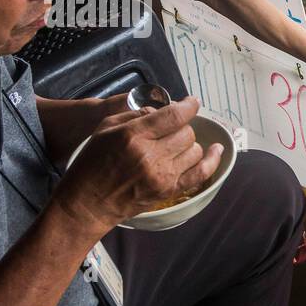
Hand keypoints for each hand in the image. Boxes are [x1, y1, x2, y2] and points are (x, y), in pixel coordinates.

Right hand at [52, 96, 223, 233]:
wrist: (89, 203)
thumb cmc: (93, 163)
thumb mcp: (105, 129)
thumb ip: (135, 115)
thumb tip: (161, 111)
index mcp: (133, 136)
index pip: (173, 116)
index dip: (188, 106)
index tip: (192, 102)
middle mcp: (150, 155)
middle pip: (186, 132)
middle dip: (181, 127)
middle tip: (169, 130)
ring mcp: (162, 175)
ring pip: (194, 149)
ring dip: (188, 144)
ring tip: (174, 145)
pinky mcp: (169, 190)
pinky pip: (201, 173)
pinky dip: (212, 160)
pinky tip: (216, 150)